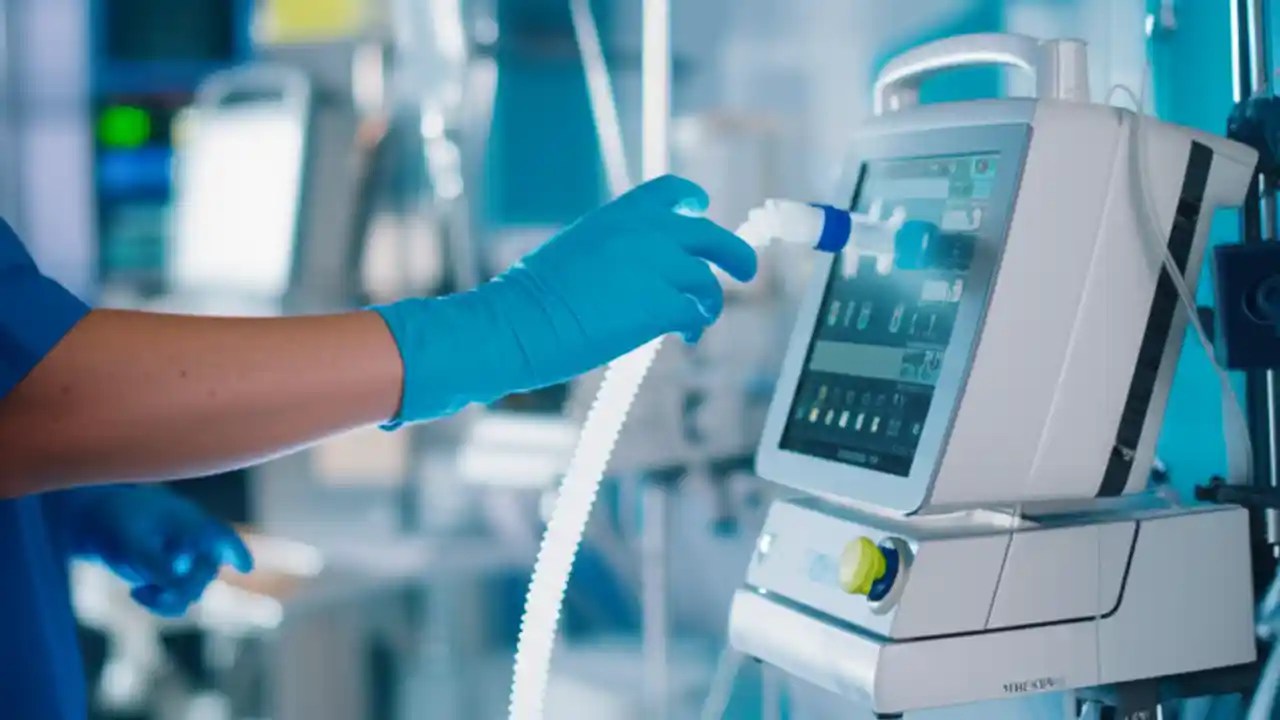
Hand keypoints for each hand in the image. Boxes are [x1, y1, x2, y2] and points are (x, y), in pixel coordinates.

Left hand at [79, 486, 252, 616]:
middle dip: (182, 586)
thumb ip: (157, 566)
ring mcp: (184, 559)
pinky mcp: (170, 575)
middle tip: (147, 592)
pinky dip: (160, 602)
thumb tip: (177, 590)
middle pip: (205, 572)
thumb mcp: (132, 544)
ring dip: (170, 597)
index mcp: (190, 522)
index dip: (236, 551)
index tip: (245, 568)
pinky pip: (177, 598)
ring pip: (193, 589)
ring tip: (138, 593)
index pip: (220, 536)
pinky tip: (136, 594)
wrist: (95, 521)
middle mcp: (194, 541)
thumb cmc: (117, 522)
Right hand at [374, 175, 757, 423]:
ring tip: (696, 322)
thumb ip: (619, 250)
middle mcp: (647, 231)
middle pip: (711, 236)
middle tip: (746, 270)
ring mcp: (657, 266)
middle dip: (735, 254)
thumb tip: (644, 272)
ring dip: (708, 303)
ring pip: (708, 282)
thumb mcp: (580, 251)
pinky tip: (685, 336)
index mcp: (622, 213)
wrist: (518, 322)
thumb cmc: (534, 298)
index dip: (693, 203)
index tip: (702, 210)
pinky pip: (695, 312)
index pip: (673, 192)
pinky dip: (695, 325)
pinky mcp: (661, 305)